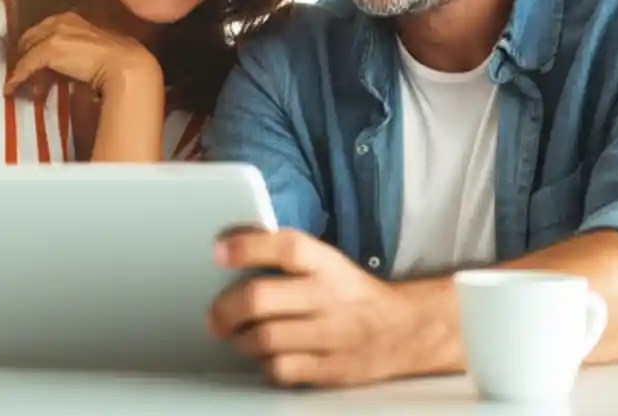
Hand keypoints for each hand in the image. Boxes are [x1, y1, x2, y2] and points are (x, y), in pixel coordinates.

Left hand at [3, 12, 161, 99]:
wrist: (126, 65)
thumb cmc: (121, 59)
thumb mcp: (99, 47)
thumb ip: (84, 49)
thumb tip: (79, 64)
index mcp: (74, 18)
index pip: (47, 28)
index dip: (38, 44)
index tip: (33, 58)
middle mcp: (61, 21)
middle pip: (32, 36)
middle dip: (24, 53)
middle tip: (20, 71)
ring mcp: (54, 34)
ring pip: (27, 50)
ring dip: (20, 67)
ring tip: (15, 82)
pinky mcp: (49, 50)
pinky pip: (26, 65)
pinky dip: (17, 77)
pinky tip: (10, 88)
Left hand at [207, 229, 432, 387]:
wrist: (402, 331)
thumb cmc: (349, 294)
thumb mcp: (327, 263)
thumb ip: (285, 258)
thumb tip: (228, 249)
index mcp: (327, 264)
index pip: (287, 247)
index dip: (248, 247)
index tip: (218, 252)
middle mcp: (329, 296)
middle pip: (261, 298)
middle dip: (225, 308)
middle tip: (215, 317)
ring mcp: (332, 335)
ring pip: (264, 338)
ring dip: (241, 340)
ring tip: (240, 337)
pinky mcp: (332, 369)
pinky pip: (281, 369)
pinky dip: (264, 364)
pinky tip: (266, 357)